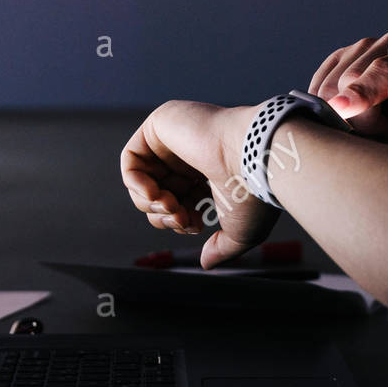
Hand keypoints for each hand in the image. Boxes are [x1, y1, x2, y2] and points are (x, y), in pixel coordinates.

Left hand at [120, 101, 279, 267]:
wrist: (257, 159)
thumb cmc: (254, 191)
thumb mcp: (240, 230)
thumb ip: (223, 247)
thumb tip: (206, 263)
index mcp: (211, 173)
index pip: (179, 203)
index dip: (179, 221)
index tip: (194, 226)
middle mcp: (192, 154)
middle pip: (157, 194)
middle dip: (164, 215)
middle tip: (179, 218)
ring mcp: (176, 138)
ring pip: (141, 181)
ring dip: (149, 203)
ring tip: (169, 206)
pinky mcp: (161, 123)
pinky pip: (130, 159)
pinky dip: (135, 184)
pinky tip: (154, 194)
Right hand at [309, 28, 387, 154]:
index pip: (386, 69)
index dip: (363, 91)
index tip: (341, 109)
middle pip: (353, 77)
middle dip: (360, 116)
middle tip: (385, 135)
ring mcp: (365, 46)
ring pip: (330, 84)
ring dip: (344, 116)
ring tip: (372, 127)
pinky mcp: (340, 58)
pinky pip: (318, 86)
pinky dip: (326, 109)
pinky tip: (350, 120)